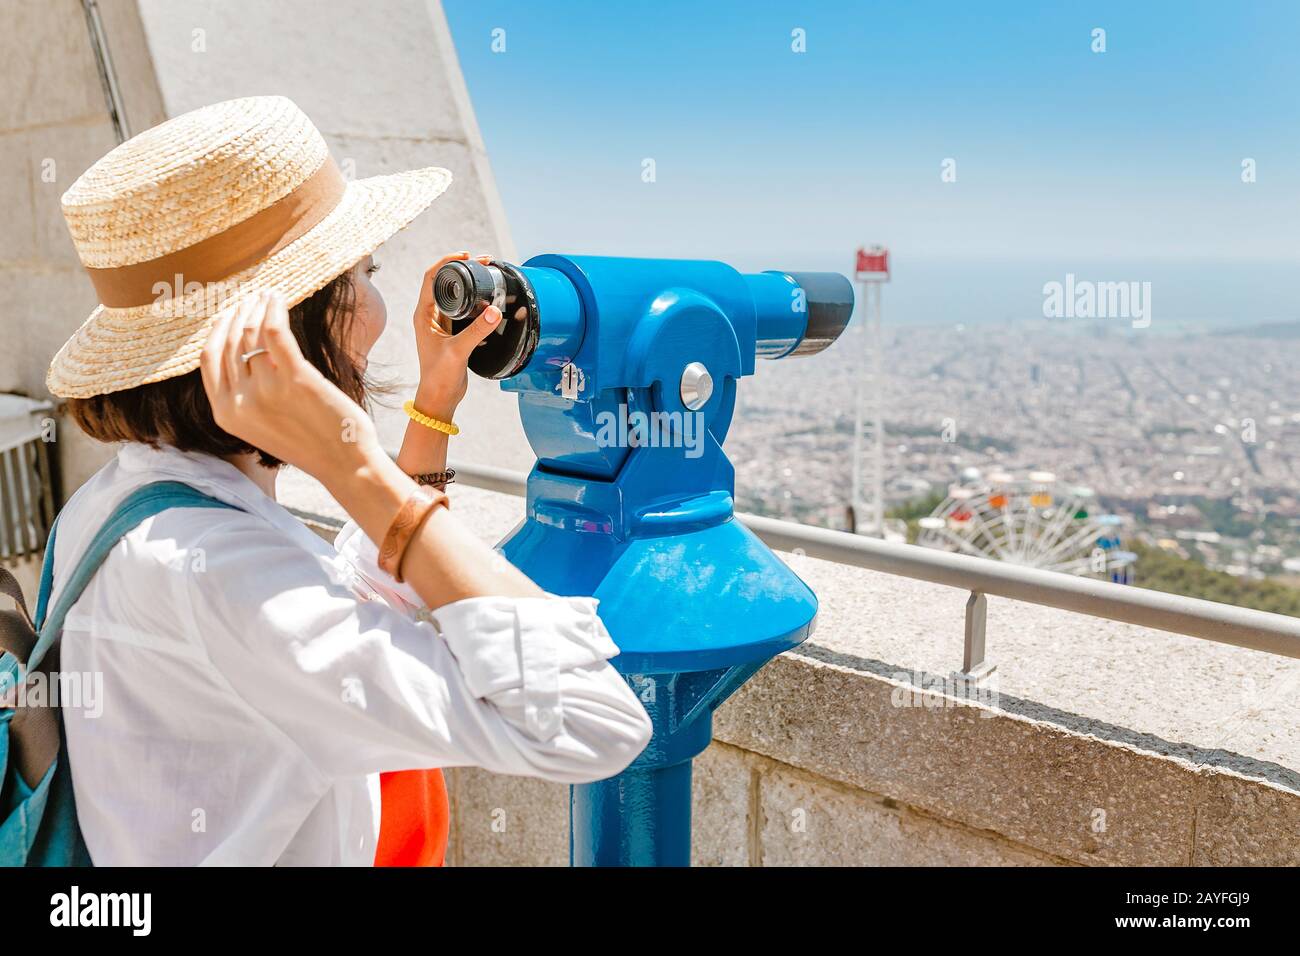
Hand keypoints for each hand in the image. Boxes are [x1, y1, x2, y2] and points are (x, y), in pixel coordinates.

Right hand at [201, 291, 380, 480]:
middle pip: (230, 342)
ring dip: (257, 308)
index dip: (218, 330)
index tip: (229, 313)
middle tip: (251, 299)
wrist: (344, 463)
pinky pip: (275, 332)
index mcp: (226, 414)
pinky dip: (274, 309)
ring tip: (267, 297)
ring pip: (251, 333)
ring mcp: (266, 390)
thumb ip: (246, 394)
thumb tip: (245, 350)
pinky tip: (277, 299)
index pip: (209, 359)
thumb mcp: (263, 424)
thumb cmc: (309, 442)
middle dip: (239, 314)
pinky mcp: (295, 379)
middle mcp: (240, 402)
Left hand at [411, 251, 504, 418]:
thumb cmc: (439, 376)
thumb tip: (495, 310)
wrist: (440, 397)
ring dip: (470, 285)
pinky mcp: (453, 333)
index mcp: (423, 314)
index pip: (431, 277)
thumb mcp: (458, 351)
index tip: (465, 256)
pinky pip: (464, 311)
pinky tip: (489, 301)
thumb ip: (477, 331)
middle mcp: (430, 316)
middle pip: (444, 282)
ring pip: (456, 296)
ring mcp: (442, 324)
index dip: (447, 262)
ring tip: (488, 275)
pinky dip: (476, 302)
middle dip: (463, 269)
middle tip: (483, 262)